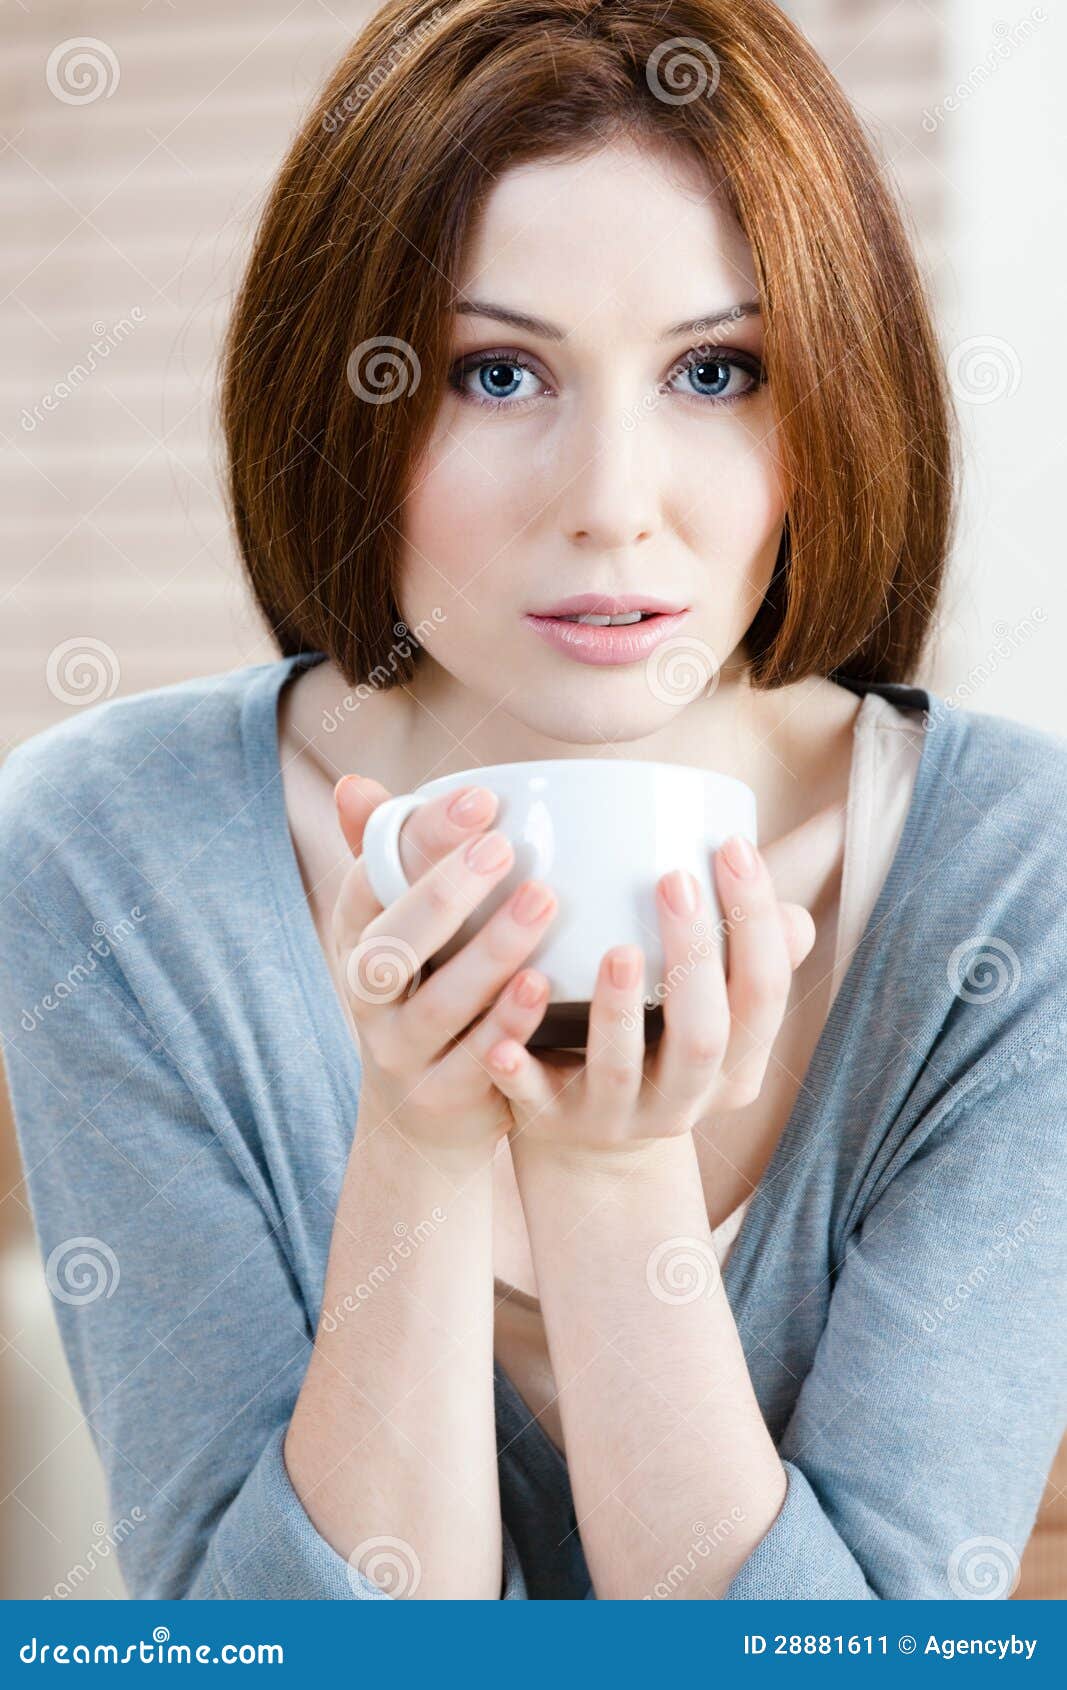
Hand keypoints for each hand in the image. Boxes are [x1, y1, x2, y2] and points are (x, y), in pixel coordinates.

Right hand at [331, 775, 558, 1149]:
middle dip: (444, 892)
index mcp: (357, 939)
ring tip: (541, 902)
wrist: (426, 1112)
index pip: (371, 879)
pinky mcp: (441, 1096)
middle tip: (504, 846)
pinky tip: (544, 986)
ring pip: (438, 1004)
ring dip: (489, 953)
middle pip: (392, 944)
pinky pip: (474, 1062)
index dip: (420, 838)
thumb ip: (393, 858)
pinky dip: (507, 1025)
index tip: (481, 799)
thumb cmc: (428, 989)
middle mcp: (366, 996)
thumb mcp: (405, 928)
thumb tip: (353, 784)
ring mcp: (400, 1051)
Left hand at [484, 835, 814, 1154]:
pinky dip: (518, 1071)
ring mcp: (617, 1115)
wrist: (589, 1134)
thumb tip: (792, 916)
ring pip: (623, 1069)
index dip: (756, 924)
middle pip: (704, 1037)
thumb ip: (741, 957)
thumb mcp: (710, 1006)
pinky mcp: (553, 1121)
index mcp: (735, 1062)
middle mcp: (685, 1097)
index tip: (734, 847)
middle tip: (675, 880)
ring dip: (619, 1011)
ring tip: (617, 951)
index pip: (764, 993)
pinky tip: (502, 1041)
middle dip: (694, 958)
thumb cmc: (658, 1035)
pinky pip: (534, 1099)